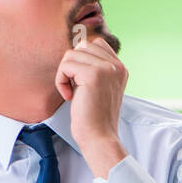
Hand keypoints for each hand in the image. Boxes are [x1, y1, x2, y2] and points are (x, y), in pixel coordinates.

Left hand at [56, 36, 127, 176]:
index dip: (80, 60)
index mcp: (120, 68)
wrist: (99, 137)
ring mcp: (107, 69)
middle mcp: (117, 66)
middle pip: (82, 46)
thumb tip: (74, 50)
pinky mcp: (94, 75)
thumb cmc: (93, 117)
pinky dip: (61, 81)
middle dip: (71, 66)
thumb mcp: (97, 87)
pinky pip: (66, 65)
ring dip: (64, 73)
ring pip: (72, 54)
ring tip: (71, 92)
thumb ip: (92, 68)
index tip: (81, 83)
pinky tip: (69, 97)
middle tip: (74, 88)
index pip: (95, 45)